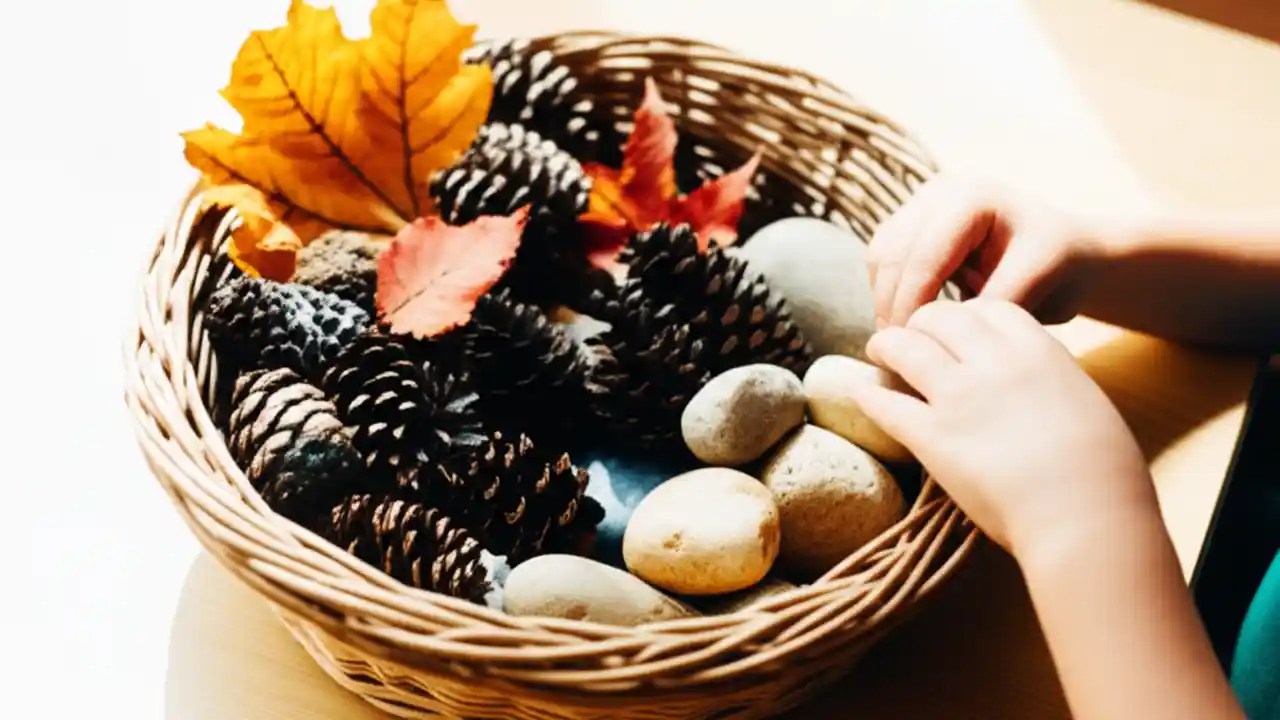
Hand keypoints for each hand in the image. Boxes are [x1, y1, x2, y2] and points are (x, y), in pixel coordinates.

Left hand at [847, 298, 1155, 555]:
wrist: (1086, 518)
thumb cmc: (1102, 474)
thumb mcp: (1084, 401)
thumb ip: (1048, 380)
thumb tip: (1033, 382)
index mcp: (1037, 349)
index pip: (987, 307)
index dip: (964, 314)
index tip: (955, 327)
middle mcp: (993, 362)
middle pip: (939, 317)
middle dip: (920, 322)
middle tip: (909, 335)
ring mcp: (959, 397)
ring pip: (904, 348)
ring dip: (886, 345)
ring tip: (878, 350)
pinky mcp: (933, 437)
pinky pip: (887, 404)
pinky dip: (867, 395)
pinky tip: (858, 391)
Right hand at [868, 173, 1100, 327]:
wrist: (1066, 252)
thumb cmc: (1059, 266)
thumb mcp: (1037, 283)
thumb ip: (991, 303)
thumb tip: (941, 331)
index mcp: (971, 197)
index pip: (924, 256)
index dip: (912, 305)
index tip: (913, 348)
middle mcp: (939, 192)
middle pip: (892, 252)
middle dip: (891, 304)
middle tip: (895, 350)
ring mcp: (922, 203)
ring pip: (881, 255)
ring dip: (884, 298)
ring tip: (898, 340)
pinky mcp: (912, 222)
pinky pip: (884, 259)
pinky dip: (888, 291)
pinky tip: (904, 321)